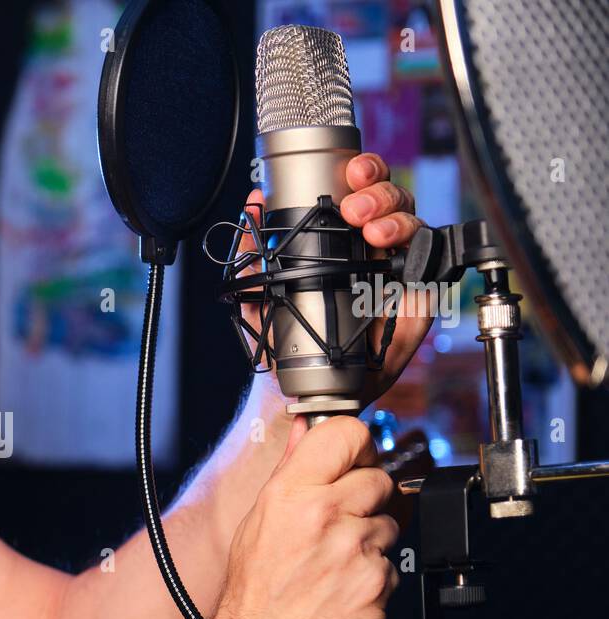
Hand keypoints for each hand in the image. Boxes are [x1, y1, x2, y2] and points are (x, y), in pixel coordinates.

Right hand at [214, 415, 399, 618]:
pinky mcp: (377, 584)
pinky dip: (374, 576)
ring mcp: (354, 550)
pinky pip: (392, 565)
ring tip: (335, 563)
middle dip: (366, 500)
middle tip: (338, 525)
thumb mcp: (258, 520)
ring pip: (390, 524)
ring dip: (371, 541)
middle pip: (381, 479)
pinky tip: (344, 587)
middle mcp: (325, 516)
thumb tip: (305, 430)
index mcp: (291, 494)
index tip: (355, 460)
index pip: (348, 434)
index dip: (359, 446)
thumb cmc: (254, 591)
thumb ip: (290, 471)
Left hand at [235, 152, 432, 408]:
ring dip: (396, 219)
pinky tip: (399, 256)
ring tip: (373, 234)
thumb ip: (255, 249)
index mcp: (340, 234)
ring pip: (412, 223)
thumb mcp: (259, 289)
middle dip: (378, 192)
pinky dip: (420, 253)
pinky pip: (429, 265)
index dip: (363, 171)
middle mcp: (373, 244)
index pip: (360, 189)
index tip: (350, 172)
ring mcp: (396, 268)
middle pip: (392, 197)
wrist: (304, 384)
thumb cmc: (285, 334)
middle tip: (354, 210)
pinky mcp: (416, 296)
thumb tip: (253, 203)